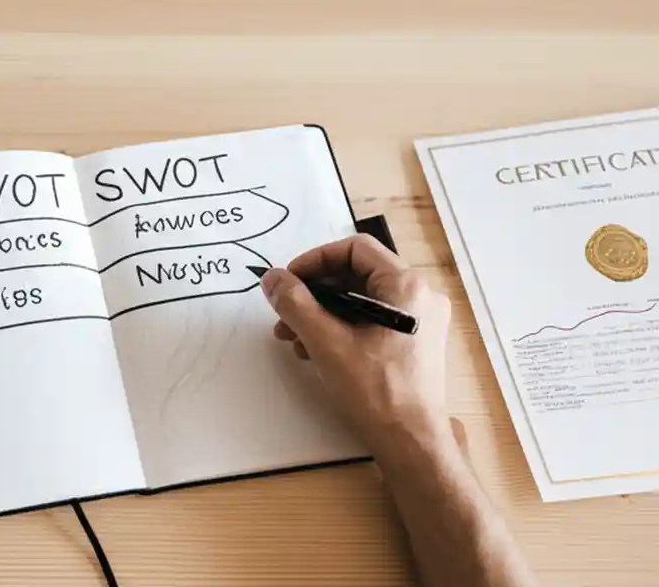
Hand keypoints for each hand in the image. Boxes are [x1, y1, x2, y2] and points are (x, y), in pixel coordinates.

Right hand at [260, 235, 450, 454]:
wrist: (411, 444)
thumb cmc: (376, 392)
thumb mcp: (326, 342)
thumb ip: (295, 304)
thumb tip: (272, 278)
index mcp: (406, 287)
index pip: (355, 249)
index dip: (316, 260)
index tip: (289, 282)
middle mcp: (420, 297)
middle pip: (357, 274)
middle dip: (315, 292)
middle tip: (285, 313)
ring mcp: (420, 321)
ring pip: (362, 300)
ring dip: (323, 312)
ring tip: (293, 338)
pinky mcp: (415, 343)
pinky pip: (372, 320)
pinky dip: (342, 328)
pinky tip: (315, 350)